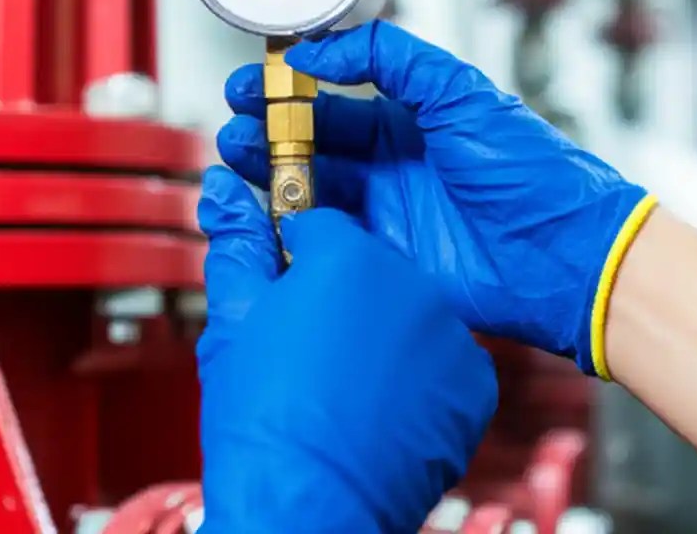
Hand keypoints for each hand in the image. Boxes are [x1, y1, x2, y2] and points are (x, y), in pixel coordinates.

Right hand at [197, 166, 496, 532]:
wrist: (306, 512)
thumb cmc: (263, 424)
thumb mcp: (235, 323)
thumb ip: (239, 249)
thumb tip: (224, 194)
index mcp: (349, 258)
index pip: (323, 225)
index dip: (297, 257)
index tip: (283, 282)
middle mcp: (411, 286)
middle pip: (370, 268)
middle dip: (340, 296)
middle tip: (306, 345)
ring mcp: (449, 337)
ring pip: (408, 314)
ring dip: (381, 336)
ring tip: (340, 384)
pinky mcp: (472, 386)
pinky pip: (443, 362)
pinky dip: (417, 379)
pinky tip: (377, 406)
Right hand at [215, 21, 653, 377]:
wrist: (563, 255)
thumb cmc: (529, 170)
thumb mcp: (460, 93)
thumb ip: (391, 59)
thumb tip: (319, 48)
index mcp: (410, 121)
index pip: (333, 99)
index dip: (288, 91)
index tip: (250, 85)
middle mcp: (391, 166)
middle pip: (311, 145)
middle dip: (267, 135)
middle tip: (234, 130)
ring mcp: (384, 214)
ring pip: (310, 191)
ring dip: (270, 177)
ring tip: (236, 164)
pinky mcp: (381, 260)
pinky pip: (322, 241)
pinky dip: (289, 228)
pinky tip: (263, 213)